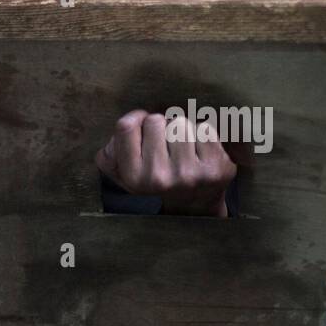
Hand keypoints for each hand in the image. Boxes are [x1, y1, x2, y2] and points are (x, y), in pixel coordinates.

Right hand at [95, 109, 237, 216]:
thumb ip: (109, 153)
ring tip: (183, 149)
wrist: (194, 204)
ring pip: (181, 123)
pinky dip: (202, 135)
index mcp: (134, 178)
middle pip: (155, 120)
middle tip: (165, 145)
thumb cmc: (156, 180)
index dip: (135, 120)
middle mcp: (160, 179)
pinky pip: (205, 129)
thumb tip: (125, 127)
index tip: (142, 129)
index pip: (126, 126)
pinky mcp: (215, 168)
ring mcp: (190, 174)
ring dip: (182, 130)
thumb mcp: (123, 173)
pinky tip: (200, 152)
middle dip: (160, 126)